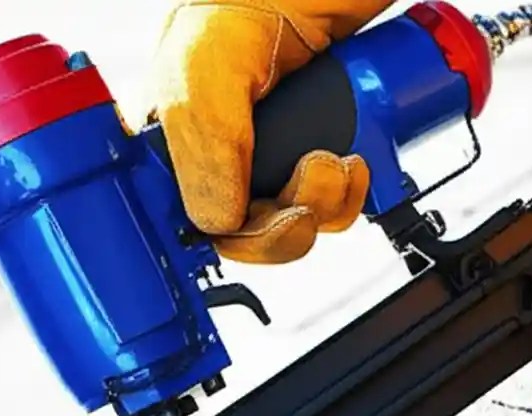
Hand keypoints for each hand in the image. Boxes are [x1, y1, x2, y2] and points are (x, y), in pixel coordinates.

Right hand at [145, 0, 391, 263]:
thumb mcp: (209, 64)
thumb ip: (205, 143)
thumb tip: (218, 223)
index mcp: (175, 133)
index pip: (184, 217)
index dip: (220, 236)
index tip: (248, 225)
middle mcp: (226, 147)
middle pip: (248, 231)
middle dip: (283, 223)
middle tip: (305, 187)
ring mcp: (281, 147)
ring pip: (299, 221)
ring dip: (326, 205)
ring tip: (335, 159)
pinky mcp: (329, 142)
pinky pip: (339, 200)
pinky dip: (354, 191)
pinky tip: (356, 160)